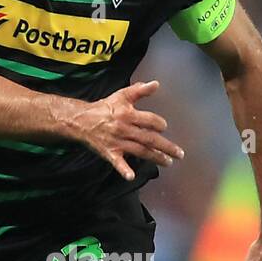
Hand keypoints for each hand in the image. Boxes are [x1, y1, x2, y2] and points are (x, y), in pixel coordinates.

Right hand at [67, 80, 184, 180]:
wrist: (82, 120)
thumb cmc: (105, 107)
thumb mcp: (122, 95)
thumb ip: (140, 90)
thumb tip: (156, 84)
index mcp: (128, 114)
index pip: (150, 121)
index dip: (159, 124)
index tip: (164, 127)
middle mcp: (124, 129)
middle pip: (149, 139)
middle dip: (166, 147)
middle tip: (179, 154)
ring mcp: (117, 142)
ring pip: (140, 151)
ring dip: (155, 157)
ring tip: (168, 162)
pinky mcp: (110, 152)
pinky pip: (118, 163)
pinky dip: (124, 170)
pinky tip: (131, 176)